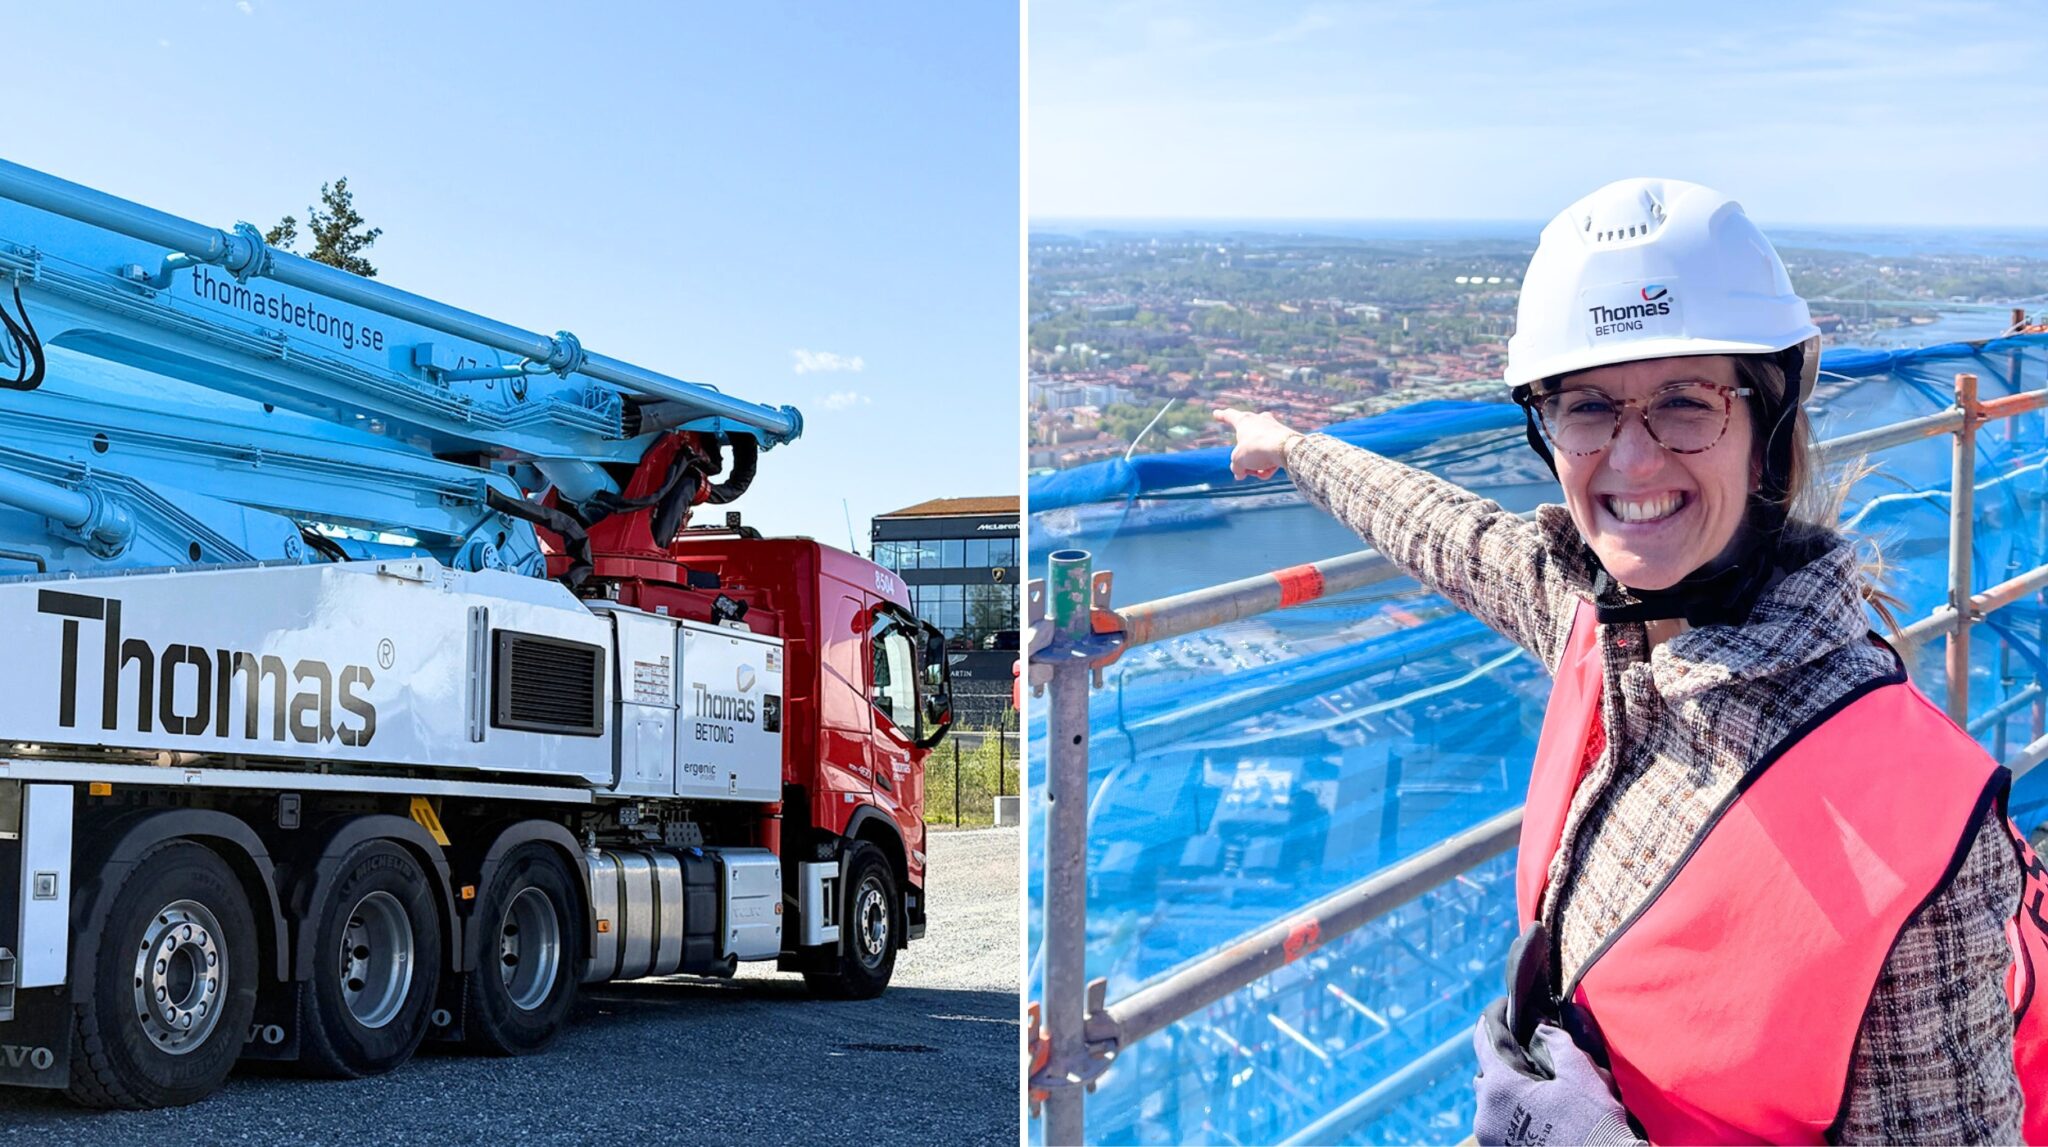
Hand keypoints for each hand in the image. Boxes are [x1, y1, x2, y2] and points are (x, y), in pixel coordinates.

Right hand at [1213, 408, 1302, 479]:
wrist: (1286, 448)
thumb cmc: (1257, 448)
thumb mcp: (1238, 460)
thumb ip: (1236, 467)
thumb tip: (1240, 474)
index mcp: (1244, 420)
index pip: (1229, 416)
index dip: (1221, 416)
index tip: (1216, 413)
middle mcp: (1260, 421)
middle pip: (1246, 441)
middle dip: (1246, 457)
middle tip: (1245, 469)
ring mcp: (1274, 429)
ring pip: (1260, 451)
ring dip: (1257, 465)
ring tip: (1259, 472)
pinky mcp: (1285, 439)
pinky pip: (1272, 455)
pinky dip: (1269, 465)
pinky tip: (1268, 473)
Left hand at [1472, 999, 1642, 1145]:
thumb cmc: (1594, 1124)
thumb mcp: (1581, 1074)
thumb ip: (1556, 1042)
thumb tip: (1540, 1026)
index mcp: (1500, 1088)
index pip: (1484, 1041)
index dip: (1494, 1019)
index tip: (1506, 1007)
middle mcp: (1485, 1114)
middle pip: (1487, 1072)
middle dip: (1504, 1057)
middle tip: (1528, 1047)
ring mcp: (1490, 1137)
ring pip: (1491, 1099)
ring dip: (1507, 1086)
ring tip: (1535, 1080)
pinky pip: (1497, 1121)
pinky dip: (1510, 1109)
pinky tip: (1536, 1107)